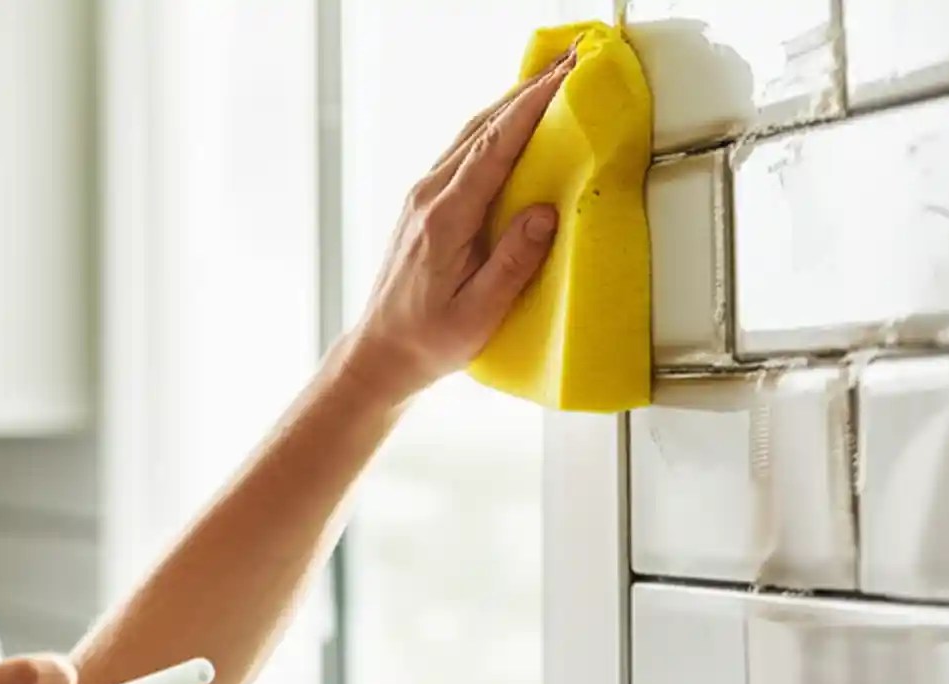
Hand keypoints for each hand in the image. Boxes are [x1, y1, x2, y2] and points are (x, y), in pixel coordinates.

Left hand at [342, 48, 576, 402]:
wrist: (382, 351)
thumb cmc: (427, 339)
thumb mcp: (479, 312)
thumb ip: (513, 262)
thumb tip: (544, 213)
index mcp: (444, 219)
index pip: (493, 147)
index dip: (530, 108)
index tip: (562, 79)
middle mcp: (428, 197)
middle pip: (481, 127)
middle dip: (526, 92)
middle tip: (567, 66)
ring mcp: (421, 197)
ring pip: (470, 135)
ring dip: (509, 106)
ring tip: (548, 83)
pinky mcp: (424, 204)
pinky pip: (462, 153)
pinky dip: (493, 130)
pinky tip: (513, 126)